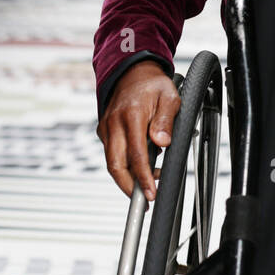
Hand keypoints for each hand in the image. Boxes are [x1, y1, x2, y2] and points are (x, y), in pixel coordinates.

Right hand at [96, 62, 180, 200]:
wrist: (132, 72)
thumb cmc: (153, 85)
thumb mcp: (170, 97)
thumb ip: (166, 120)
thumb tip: (162, 143)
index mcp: (131, 115)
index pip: (136, 155)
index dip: (143, 177)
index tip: (151, 193)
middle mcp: (114, 124)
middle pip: (115, 165)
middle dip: (128, 187)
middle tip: (145, 202)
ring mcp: (106, 128)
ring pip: (112, 162)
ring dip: (128, 178)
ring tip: (150, 183)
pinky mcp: (104, 131)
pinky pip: (113, 154)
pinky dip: (125, 165)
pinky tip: (143, 166)